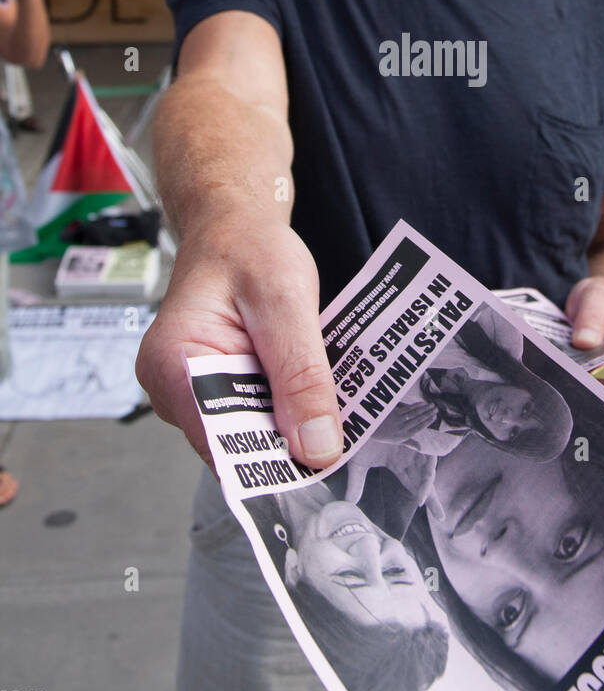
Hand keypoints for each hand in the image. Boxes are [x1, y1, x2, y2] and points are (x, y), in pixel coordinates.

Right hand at [135, 214, 342, 470]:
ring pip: (251, 433)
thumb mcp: (286, 304)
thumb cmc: (250, 249)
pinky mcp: (217, 389)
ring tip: (332, 406)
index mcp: (172, 365)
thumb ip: (301, 376)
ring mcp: (191, 393)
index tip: (326, 464)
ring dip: (292, 425)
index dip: (275, 462)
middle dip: (290, 443)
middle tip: (345, 434)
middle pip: (238, 445)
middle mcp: (171, 389)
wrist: (237, 226)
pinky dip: (287, 408)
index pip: (223, 444)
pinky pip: (256, 414)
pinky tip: (314, 393)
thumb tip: (316, 449)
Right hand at [344, 437, 443, 518]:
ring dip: (426, 486)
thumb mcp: (359, 464)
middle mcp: (411, 457)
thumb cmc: (362, 435)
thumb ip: (356, 484)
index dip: (428, 500)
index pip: (416, 485)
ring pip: (428, 472)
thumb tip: (348, 505)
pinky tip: (423, 484)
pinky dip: (427, 471)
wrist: (363, 416)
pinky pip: (428, 458)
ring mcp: (416, 448)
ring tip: (422, 499)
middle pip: (425, 481)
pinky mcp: (419, 438)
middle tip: (439, 516)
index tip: (440, 517)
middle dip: (430, 497)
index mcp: (400, 465)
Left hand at [374, 401, 434, 443]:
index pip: (419, 428)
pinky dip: (416, 406)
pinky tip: (422, 403)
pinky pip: (408, 409)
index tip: (435, 417)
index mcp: (405, 436)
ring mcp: (399, 420)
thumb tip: (421, 448)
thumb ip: (410, 443)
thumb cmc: (387, 435)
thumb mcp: (398, 442)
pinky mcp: (395, 413)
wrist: (374, 429)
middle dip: (429, 413)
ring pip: (415, 413)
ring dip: (425, 408)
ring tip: (432, 405)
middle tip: (436, 409)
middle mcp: (403, 428)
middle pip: (419, 419)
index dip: (428, 422)